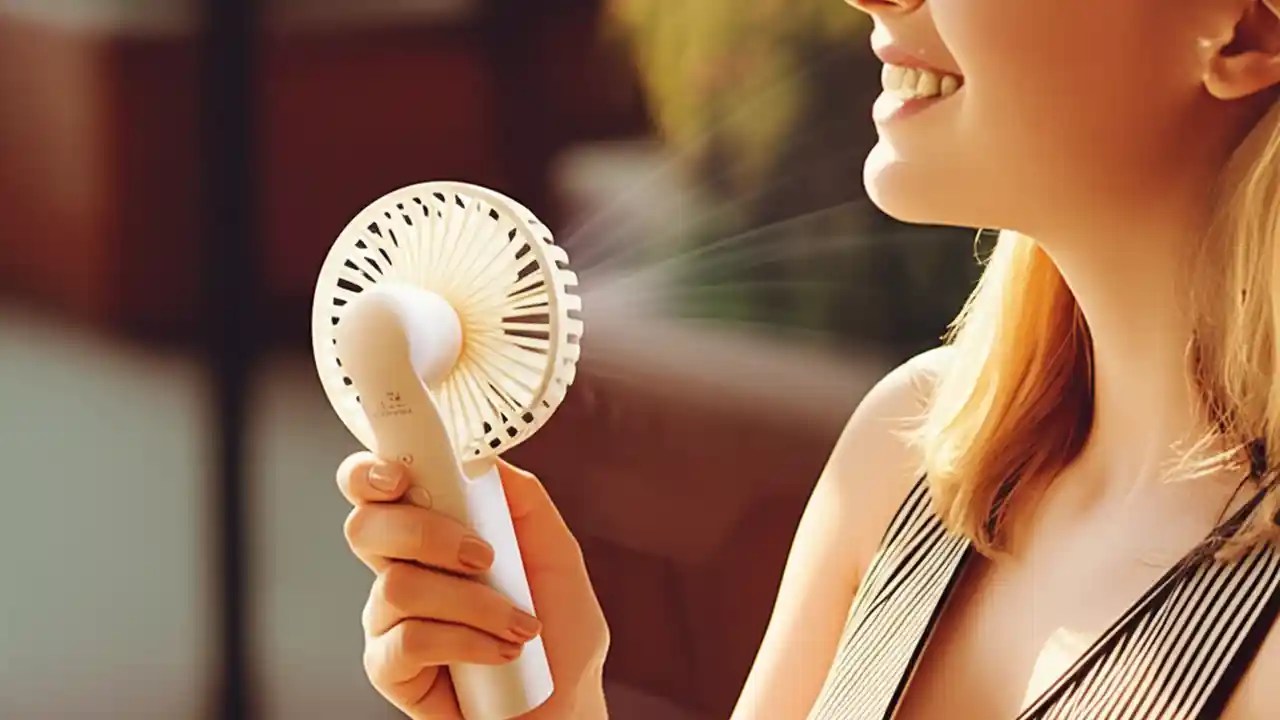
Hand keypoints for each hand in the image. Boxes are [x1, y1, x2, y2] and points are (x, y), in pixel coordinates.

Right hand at [337, 453, 609, 718]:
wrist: (564, 706)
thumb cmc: (561, 635)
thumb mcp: (558, 556)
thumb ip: (523, 501)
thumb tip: (482, 459)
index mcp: (431, 532)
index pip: (375, 488)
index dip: (370, 473)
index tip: (399, 474)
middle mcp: (401, 569)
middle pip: (365, 527)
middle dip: (426, 532)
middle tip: (484, 555)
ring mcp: (388, 620)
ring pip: (399, 586)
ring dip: (475, 604)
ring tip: (520, 625)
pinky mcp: (389, 669)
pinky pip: (408, 640)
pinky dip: (468, 642)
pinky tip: (501, 654)